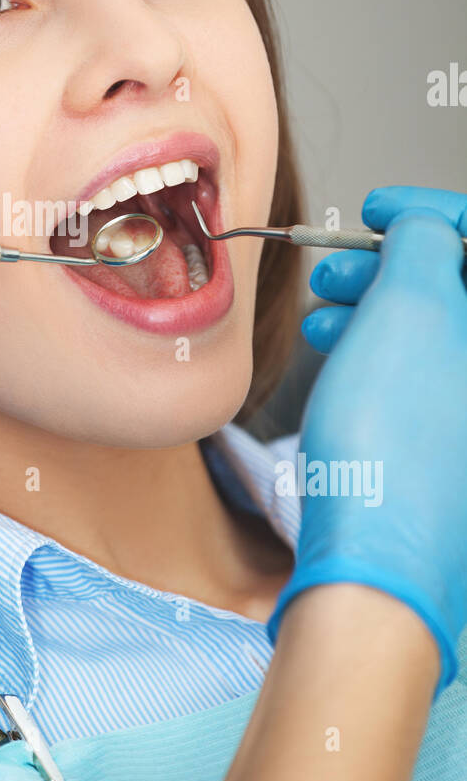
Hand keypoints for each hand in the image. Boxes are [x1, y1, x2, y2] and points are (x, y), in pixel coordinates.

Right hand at [268, 186, 466, 695]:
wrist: (380, 569)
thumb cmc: (395, 451)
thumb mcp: (408, 309)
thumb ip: (426, 243)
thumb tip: (427, 228)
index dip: (431, 214)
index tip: (379, 211)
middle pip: (463, 292)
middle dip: (400, 265)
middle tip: (342, 269)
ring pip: (445, 336)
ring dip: (385, 310)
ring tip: (326, 316)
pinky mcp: (455, 454)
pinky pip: (434, 379)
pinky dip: (390, 355)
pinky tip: (342, 359)